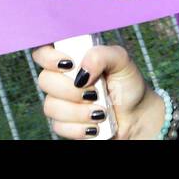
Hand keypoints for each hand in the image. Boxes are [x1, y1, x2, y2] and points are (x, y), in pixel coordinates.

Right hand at [31, 42, 166, 139]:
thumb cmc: (128, 83)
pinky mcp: (63, 123)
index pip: (43, 51)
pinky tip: (95, 125)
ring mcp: (60, 102)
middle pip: (44, 80)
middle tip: (94, 93)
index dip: (48, 57)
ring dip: (78, 111)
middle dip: (71, 90)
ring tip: (100, 111)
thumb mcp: (122, 61)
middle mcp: (62, 78)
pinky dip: (80, 128)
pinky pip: (58, 126)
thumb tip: (81, 71)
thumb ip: (101, 55)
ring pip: (50, 106)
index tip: (70, 63)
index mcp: (72, 57)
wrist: (136, 115)